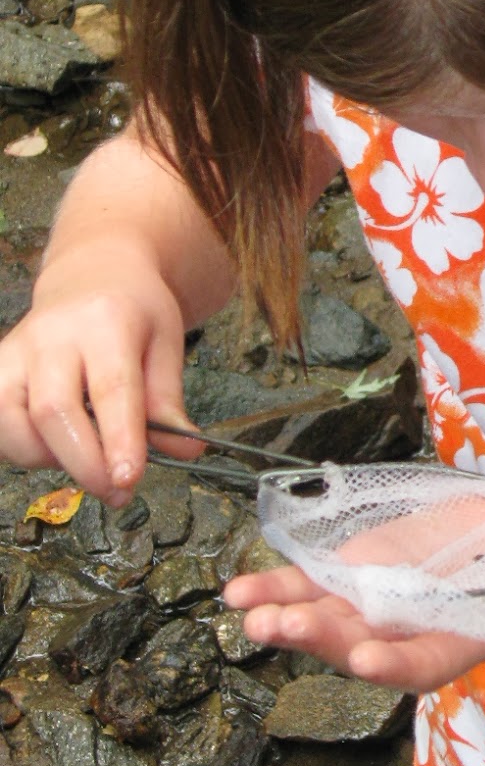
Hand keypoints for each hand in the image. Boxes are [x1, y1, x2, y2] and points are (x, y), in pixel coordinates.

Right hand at [0, 244, 200, 504]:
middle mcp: (52, 335)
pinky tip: (55, 448)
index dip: (119, 439)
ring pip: (13, 421)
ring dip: (49, 459)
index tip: (129, 478)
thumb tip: (186, 451)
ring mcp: (16, 352)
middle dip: (85, 463)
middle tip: (118, 492)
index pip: (111, 388)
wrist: (92, 273)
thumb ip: (169, 401)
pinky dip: (21, 449)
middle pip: (54, 412)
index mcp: (106, 322)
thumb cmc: (134, 311)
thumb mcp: (166, 342)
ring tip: (88, 462)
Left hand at [223, 564, 484, 691]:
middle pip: (359, 641)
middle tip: (275, 627)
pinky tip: (239, 590)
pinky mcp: (365, 574)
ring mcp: (381, 605)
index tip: (365, 659)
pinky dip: (279, 585)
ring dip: (284, 614)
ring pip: (327, 616)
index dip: (396, 663)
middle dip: (318, 637)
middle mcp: (410, 634)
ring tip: (242, 608)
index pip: (423, 664)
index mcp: (458, 647)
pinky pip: (317, 584)